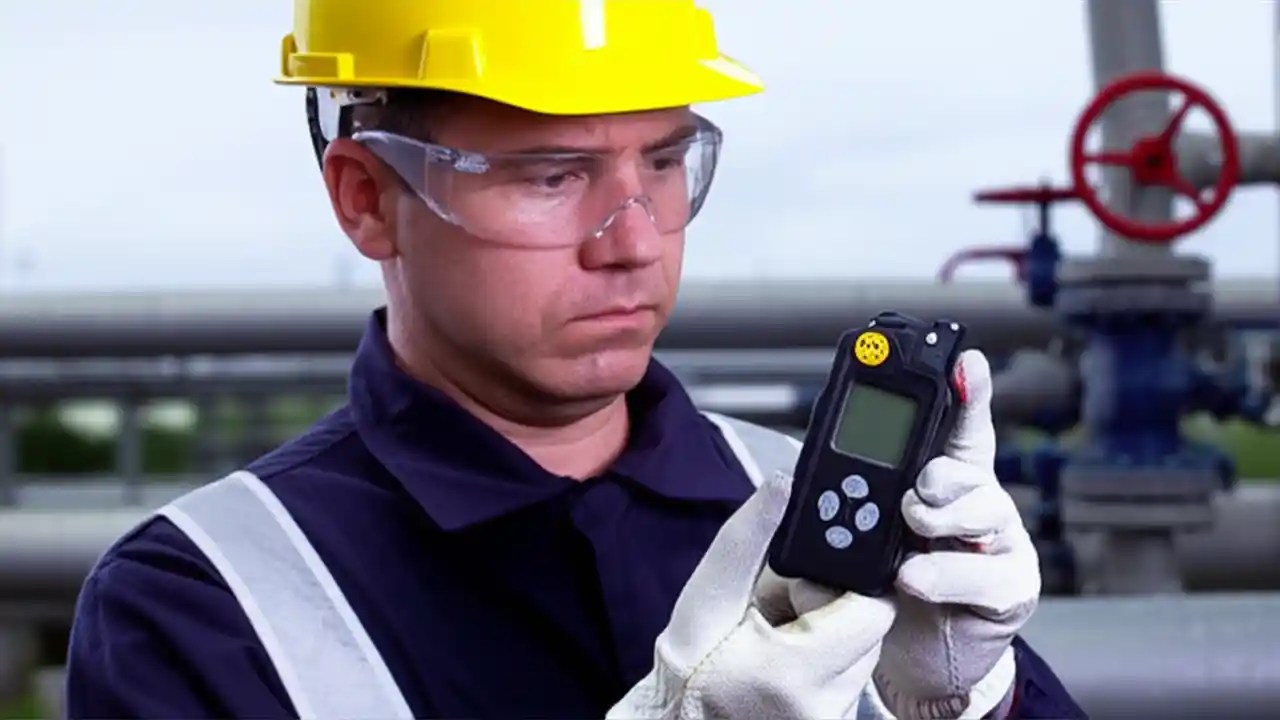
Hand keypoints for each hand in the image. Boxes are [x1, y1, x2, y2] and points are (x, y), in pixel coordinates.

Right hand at [608, 470, 896, 719]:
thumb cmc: (686, 671)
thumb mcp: (706, 599)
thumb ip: (748, 540)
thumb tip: (784, 486)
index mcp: (797, 673)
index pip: (874, 608)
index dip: (846, 582)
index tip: (805, 581)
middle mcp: (827, 706)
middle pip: (869, 628)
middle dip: (831, 605)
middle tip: (779, 610)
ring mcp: (833, 719)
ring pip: (860, 652)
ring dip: (828, 632)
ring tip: (777, 638)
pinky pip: (848, 679)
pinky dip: (824, 661)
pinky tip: (784, 662)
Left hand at [872, 349, 1039, 718]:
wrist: (915, 660)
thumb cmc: (887, 591)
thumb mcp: (853, 545)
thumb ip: (836, 519)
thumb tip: (799, 501)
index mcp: (939, 480)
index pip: (955, 428)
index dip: (966, 393)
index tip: (964, 360)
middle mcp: (974, 502)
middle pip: (968, 465)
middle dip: (938, 468)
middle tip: (915, 484)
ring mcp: (997, 542)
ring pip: (985, 509)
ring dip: (942, 516)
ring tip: (912, 526)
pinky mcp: (1009, 586)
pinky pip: (987, 572)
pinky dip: (947, 572)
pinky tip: (917, 576)